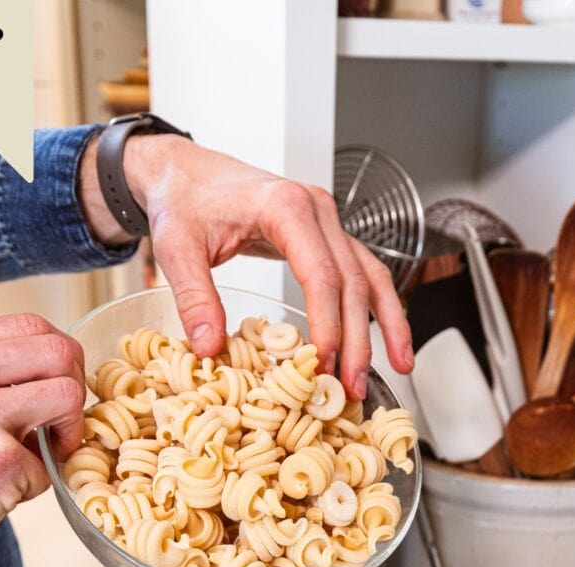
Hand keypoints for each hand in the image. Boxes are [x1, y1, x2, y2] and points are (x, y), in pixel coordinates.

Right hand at [0, 313, 84, 566]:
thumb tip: (64, 366)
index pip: (33, 325)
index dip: (61, 361)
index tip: (54, 392)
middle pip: (60, 351)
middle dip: (76, 389)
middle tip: (62, 422)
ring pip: (69, 395)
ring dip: (68, 431)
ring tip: (42, 454)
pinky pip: (51, 461)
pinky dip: (39, 480)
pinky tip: (8, 487)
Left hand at [79, 134, 412, 400]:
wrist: (185, 172)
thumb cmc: (184, 200)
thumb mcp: (176, 248)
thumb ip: (193, 297)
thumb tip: (210, 347)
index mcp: (286, 206)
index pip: (321, 274)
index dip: (327, 324)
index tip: (321, 364)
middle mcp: (317, 211)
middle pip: (352, 282)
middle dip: (357, 339)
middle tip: (353, 386)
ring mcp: (327, 223)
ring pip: (370, 276)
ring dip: (387, 325)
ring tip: (398, 367)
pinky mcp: (325, 237)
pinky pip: (362, 274)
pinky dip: (379, 309)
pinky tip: (389, 343)